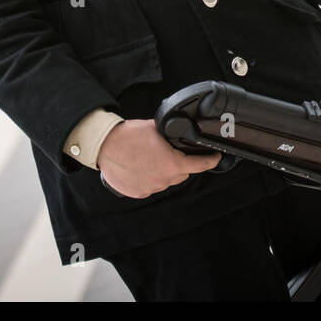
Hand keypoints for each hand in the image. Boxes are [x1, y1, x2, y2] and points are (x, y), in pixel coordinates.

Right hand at [96, 119, 220, 197]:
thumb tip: (177, 131)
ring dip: (162, 171)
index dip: (210, 161)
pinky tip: (139, 167)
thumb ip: (170, 134)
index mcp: (172, 164)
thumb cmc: (128, 137)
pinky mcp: (139, 192)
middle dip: (179, 164)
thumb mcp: (155, 128)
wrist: (105, 146)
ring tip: (148, 158)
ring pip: (165, 180)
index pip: (200, 165)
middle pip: (181, 173)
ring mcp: (151, 188)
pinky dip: (148, 178)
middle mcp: (164, 179)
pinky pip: (150, 186)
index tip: (215, 158)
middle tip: (167, 153)